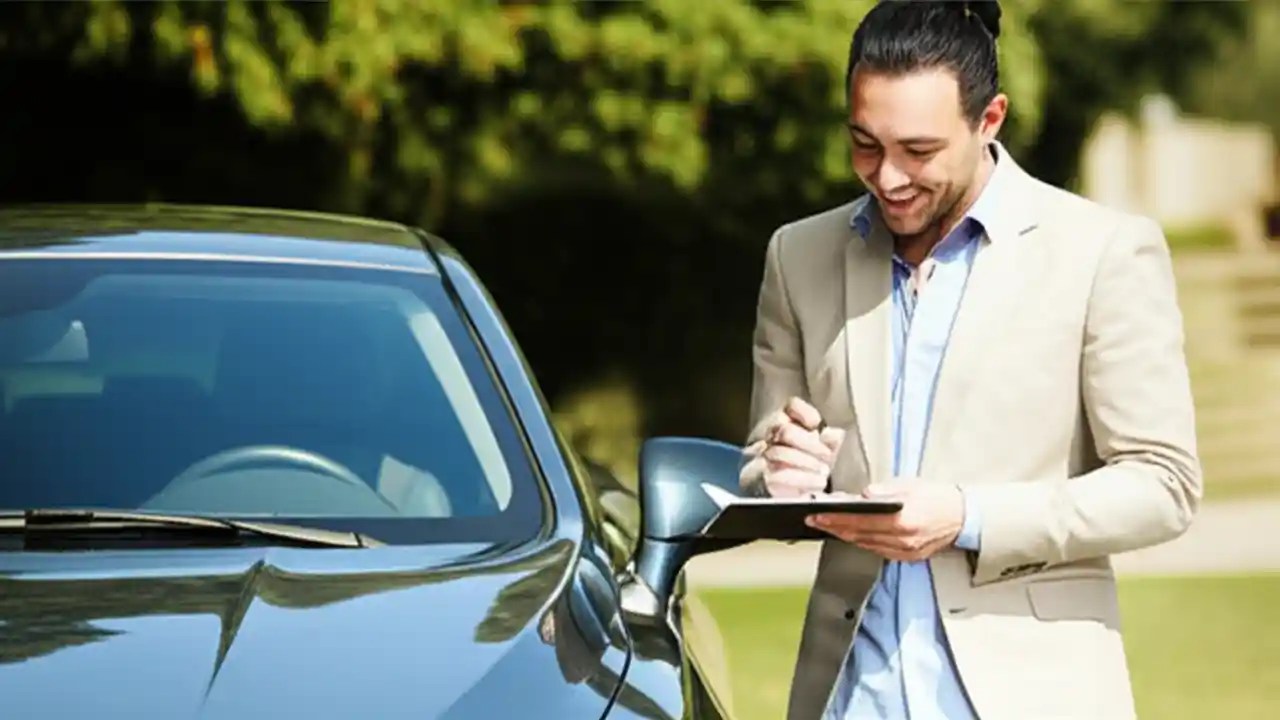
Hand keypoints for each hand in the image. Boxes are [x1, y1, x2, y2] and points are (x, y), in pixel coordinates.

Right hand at [740, 397, 845, 497]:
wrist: (772, 502)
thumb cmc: (797, 475)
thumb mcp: (816, 457)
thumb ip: (827, 444)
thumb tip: (834, 434)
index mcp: (778, 425)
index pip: (790, 407)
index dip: (806, 413)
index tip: (817, 425)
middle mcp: (762, 438)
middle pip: (785, 430)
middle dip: (810, 445)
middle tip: (826, 457)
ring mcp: (754, 458)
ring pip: (779, 453)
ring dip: (806, 465)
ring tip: (822, 476)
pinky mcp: (752, 481)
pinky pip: (774, 477)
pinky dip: (798, 481)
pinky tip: (812, 485)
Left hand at [804, 482, 963, 561]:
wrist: (964, 518)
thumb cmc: (939, 498)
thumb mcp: (911, 486)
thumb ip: (885, 491)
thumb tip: (863, 495)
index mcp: (902, 520)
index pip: (859, 520)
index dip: (834, 519)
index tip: (817, 515)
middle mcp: (901, 540)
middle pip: (858, 535)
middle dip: (833, 528)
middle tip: (814, 520)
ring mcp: (904, 551)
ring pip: (865, 545)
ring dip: (845, 535)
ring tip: (828, 525)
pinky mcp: (907, 557)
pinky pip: (877, 550)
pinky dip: (862, 542)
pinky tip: (851, 534)